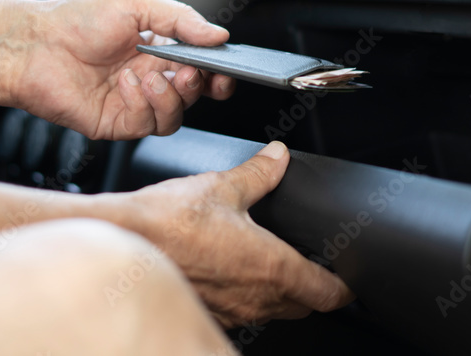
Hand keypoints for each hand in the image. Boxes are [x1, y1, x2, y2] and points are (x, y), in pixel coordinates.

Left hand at [0, 0, 235, 139]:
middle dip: (198, 87)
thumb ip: (181, 19)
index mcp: (158, 51)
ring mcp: (133, 105)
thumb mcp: (136, 4)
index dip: (217, 75)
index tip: (224, 72)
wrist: (34, 45)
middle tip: (190, 72)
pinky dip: (141, 105)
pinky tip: (125, 84)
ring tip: (150, 77)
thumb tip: (218, 35)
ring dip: (170, 98)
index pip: (201, 70)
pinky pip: (146, 125)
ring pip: (174, 118)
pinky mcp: (116, 124)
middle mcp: (149, 80)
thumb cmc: (75, 21)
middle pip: (193, 97)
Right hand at [116, 141, 355, 326]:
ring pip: (273, 311)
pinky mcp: (210, 313)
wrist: (120, 245)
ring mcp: (233, 311)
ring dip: (280, 293)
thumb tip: (277, 157)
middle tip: (312, 263)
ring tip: (271, 264)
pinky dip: (248, 296)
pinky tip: (232, 270)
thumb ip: (258, 173)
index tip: (350, 275)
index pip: (330, 293)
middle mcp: (257, 299)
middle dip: (314, 287)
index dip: (346, 285)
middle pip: (305, 306)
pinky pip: (242, 312)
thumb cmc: (167, 223)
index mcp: (273, 268)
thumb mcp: (222, 188)